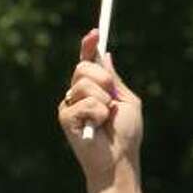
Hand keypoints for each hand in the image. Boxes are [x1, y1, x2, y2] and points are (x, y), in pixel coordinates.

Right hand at [58, 30, 142, 192]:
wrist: (119, 160)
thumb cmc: (126, 135)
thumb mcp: (126, 101)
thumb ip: (115, 80)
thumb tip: (106, 55)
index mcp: (94, 88)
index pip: (87, 61)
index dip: (89, 46)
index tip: (96, 33)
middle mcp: (79, 94)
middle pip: (82, 67)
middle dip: (101, 78)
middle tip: (112, 96)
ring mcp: (70, 105)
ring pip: (84, 84)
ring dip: (103, 101)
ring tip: (106, 118)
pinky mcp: (65, 118)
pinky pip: (84, 103)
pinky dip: (97, 114)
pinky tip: (97, 127)